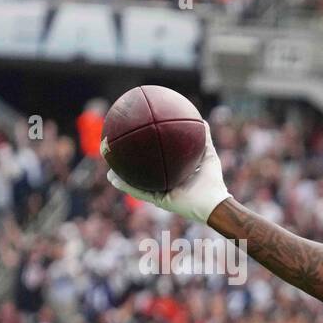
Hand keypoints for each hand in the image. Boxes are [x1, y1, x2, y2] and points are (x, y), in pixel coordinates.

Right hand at [104, 124, 231, 224]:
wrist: (214, 203)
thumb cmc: (213, 181)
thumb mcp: (209, 155)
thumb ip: (205, 139)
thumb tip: (202, 119)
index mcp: (174, 175)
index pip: (156, 163)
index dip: (146, 154)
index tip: (136, 141)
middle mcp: (165, 184)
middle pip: (143, 173)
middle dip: (128, 165)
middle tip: (116, 152)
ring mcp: (161, 194)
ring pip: (136, 183)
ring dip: (121, 176)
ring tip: (108, 167)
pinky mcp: (159, 201)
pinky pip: (139, 192)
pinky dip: (126, 186)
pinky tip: (113, 178)